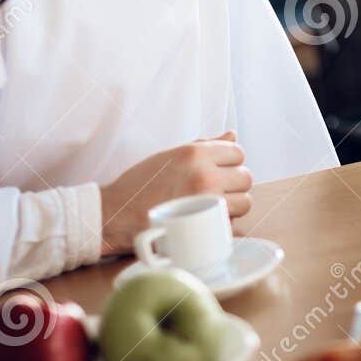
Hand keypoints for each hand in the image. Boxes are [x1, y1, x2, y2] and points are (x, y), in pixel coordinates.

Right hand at [98, 131, 252, 255]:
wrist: (114, 215)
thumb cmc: (140, 184)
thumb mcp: (170, 156)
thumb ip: (205, 145)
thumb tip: (233, 135)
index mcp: (195, 153)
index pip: (237, 152)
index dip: (230, 162)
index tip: (219, 170)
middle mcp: (204, 175)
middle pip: (245, 177)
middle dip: (235, 183)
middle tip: (216, 189)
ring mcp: (206, 202)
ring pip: (245, 201)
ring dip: (233, 204)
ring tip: (213, 205)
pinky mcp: (204, 226)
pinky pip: (233, 222)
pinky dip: (225, 222)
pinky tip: (207, 219)